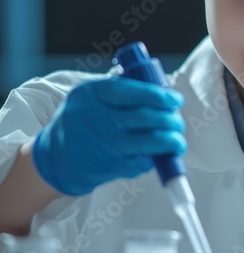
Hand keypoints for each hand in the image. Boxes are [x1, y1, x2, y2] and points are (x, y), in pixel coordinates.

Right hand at [33, 77, 186, 195]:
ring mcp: (108, 145)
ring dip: (173, 140)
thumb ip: (116, 87)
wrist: (56, 157)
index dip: (159, 95)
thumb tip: (157, 85)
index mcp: (94, 95)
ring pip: (152, 141)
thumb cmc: (79, 120)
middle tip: (177, 119)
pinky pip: (145, 162)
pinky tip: (161, 154)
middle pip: (147, 117)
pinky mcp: (113, 167)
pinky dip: (158, 158)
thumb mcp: (87, 94)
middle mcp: (101, 120)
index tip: (174, 99)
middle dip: (171, 118)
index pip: (133, 92)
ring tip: (178, 139)